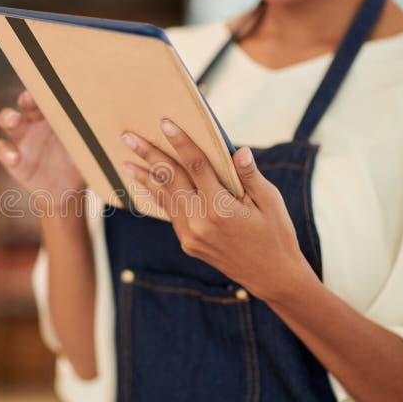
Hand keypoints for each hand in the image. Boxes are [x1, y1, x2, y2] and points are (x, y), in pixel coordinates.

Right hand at [0, 91, 84, 211]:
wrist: (67, 191)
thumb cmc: (79, 162)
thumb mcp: (88, 148)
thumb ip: (93, 135)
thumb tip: (114, 121)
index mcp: (54, 115)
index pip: (48, 96)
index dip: (47, 89)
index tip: (51, 86)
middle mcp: (35, 122)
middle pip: (25, 103)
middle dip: (26, 98)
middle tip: (30, 98)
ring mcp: (21, 139)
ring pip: (7, 120)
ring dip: (8, 117)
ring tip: (14, 119)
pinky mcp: (13, 158)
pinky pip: (1, 149)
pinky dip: (5, 151)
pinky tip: (14, 157)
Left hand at [119, 119, 312, 300]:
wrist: (272, 277)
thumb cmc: (276, 234)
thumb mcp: (270, 201)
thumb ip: (250, 176)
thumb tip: (239, 151)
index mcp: (222, 208)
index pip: (196, 166)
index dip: (180, 142)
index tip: (165, 123)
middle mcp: (201, 222)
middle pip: (170, 179)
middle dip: (148, 155)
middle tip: (128, 137)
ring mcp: (191, 235)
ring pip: (165, 198)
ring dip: (145, 178)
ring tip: (126, 162)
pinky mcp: (188, 243)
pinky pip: (170, 214)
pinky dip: (158, 197)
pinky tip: (147, 185)